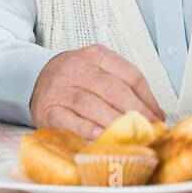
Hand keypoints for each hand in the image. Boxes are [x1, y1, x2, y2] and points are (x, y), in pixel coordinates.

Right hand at [28, 44, 165, 137]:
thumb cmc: (75, 78)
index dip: (148, 99)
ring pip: (92, 104)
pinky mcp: (48, 109)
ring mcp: (61, 89)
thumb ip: (126, 87)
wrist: (34, 77)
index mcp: (97, 55)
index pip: (130, 75)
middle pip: (113, 89)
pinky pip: (68, 120)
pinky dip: (86, 130)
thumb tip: (156, 114)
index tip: (157, 116)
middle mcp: (78, 68)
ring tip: (130, 135)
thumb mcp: (100, 71)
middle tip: (149, 129)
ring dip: (114, 122)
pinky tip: (100, 136)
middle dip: (136, 112)